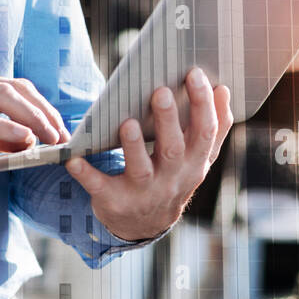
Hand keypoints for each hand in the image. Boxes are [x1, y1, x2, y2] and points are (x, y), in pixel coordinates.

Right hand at [0, 68, 71, 170]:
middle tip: (62, 135)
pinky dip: (5, 126)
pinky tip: (22, 138)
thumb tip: (23, 141)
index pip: (15, 87)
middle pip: (15, 88)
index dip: (41, 106)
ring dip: (32, 118)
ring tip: (49, 137)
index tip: (58, 127)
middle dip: (44, 111)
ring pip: (3, 96)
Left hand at [65, 67, 233, 242]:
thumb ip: (213, 127)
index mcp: (195, 163)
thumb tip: (224, 90)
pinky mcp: (114, 200)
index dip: (202, 104)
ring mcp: (143, 192)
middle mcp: (172, 179)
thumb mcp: (197, 157)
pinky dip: (87, 174)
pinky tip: (75, 159)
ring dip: (134, 146)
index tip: (195, 74)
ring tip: (127, 123)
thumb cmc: (172, 175)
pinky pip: (100, 186)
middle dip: (168, 120)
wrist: (145, 224)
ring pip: (141, 170)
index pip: (204, 132)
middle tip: (160, 91)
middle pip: (173, 149)